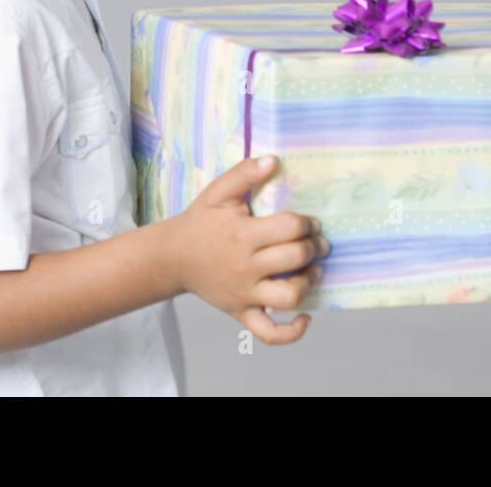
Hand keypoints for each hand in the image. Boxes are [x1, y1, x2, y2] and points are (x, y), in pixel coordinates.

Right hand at [163, 155, 329, 345]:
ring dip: (309, 282)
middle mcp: (245, 266)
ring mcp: (244, 293)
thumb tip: (273, 160)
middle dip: (314, 247)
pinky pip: (269, 332)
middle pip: (295, 257)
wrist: (172, 257)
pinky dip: (291, 331)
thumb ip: (244, 173)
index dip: (307, 222)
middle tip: (318, 242)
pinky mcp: (241, 312)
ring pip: (289, 296)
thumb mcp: (218, 192)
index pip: (290, 227)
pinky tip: (305, 318)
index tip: (310, 222)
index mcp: (242, 235)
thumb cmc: (200, 222)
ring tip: (313, 271)